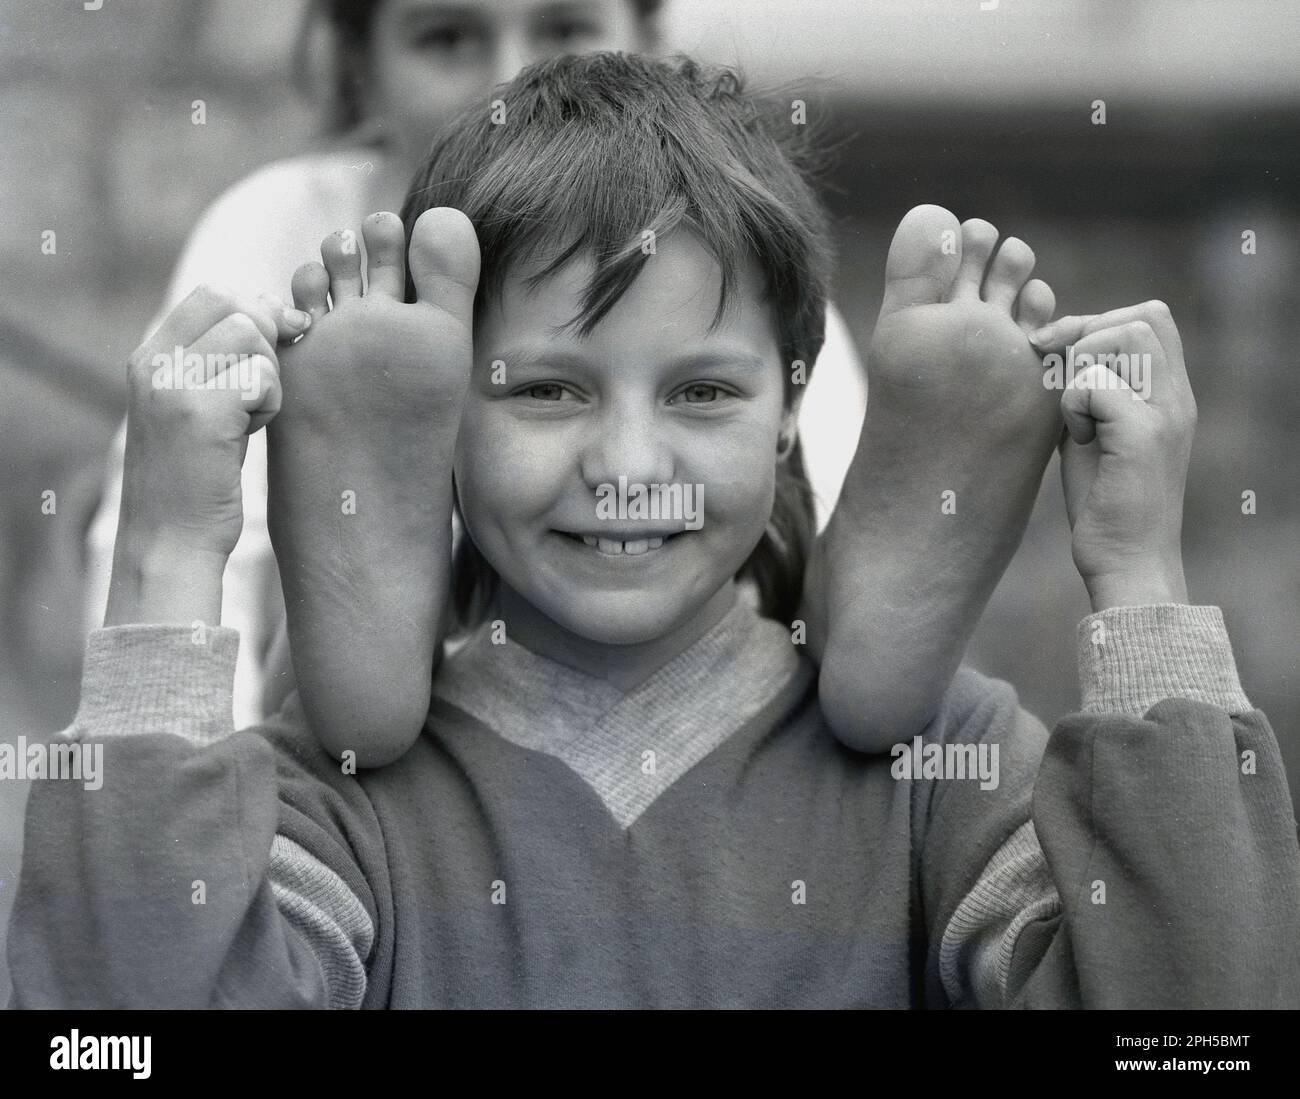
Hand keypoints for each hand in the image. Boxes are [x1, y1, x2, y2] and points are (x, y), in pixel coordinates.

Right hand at [106, 285, 306, 625]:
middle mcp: (153, 361)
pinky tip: (251, 433)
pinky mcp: (198, 412)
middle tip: (263, 389)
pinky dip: (271, 402)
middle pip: (235, 304)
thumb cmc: (199, 478)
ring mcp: (172, 384)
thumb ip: (221, 360)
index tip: (277, 349)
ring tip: (253, 414)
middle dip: (268, 339)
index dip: (257, 310)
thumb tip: (281, 312)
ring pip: (251, 334)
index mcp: (150, 355)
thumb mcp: (199, 406)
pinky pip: (261, 376)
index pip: (213, 293)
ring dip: (270, 374)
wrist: (171, 541)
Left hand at [1029, 300, 1195, 610]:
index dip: (1097, 323)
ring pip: (1125, 337)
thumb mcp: (1094, 436)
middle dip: (1086, 334)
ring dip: (1082, 366)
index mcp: (1170, 396)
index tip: (1057, 355)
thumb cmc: (1104, 505)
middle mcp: (1177, 398)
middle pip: (1143, 317)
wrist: (1127, 563)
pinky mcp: (1143, 437)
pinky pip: (1096, 383)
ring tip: (1076, 415)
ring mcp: (1165, 415)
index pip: (1150, 318)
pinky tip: (1076, 440)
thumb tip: (1054, 353)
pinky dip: (1072, 403)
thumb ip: (1087, 393)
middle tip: (1058, 377)